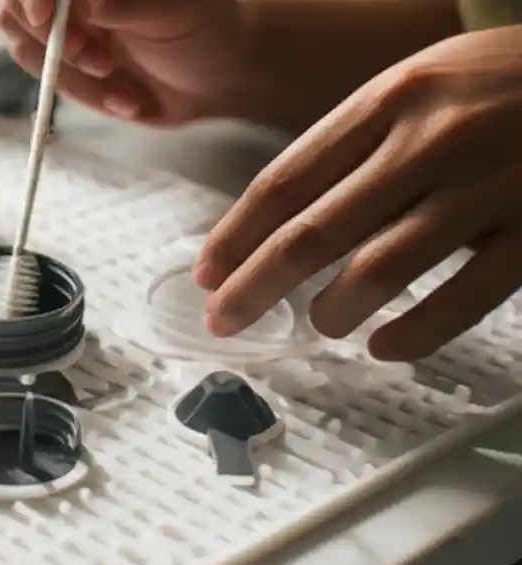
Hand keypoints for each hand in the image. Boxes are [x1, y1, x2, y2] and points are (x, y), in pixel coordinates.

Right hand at [0, 0, 250, 123]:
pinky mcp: (63, 63)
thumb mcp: (176, 10)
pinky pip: (47, 78)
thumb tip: (91, 5)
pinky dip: (85, 94)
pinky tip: (128, 100)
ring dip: (69, 72)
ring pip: (25, 43)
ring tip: (118, 79)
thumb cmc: (206, 29)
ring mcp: (62, 24)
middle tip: (99, 60)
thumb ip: (128, 4)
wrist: (217, 78)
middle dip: (49, 37)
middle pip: (15, 4)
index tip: (44, 17)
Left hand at [196, 26, 521, 360]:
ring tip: (322, 322)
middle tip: (225, 317)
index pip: (286, 181)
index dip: (235, 236)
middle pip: (312, 233)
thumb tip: (280, 219)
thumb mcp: (419, 84)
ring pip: (378, 271)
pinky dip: (412, 335)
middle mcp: (431, 140)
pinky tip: (385, 345)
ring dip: (332, 311)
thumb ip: (355, 143)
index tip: (208, 273)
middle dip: (254, 286)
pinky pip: (460, 301)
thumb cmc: (503, 83)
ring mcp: (487, 188)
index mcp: (390, 101)